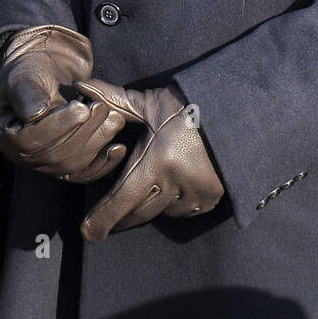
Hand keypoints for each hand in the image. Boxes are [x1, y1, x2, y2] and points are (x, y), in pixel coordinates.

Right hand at [0, 26, 126, 180]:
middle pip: (52, 156)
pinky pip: (84, 174)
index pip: (28, 140)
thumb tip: (35, 113)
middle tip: (103, 108)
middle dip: (82, 132)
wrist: (48, 73)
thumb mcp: (25, 74)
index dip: (56, 126)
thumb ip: (28, 92)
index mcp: (5, 133)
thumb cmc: (33, 70)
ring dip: (96, 142)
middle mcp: (22, 155)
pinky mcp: (65, 165)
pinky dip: (103, 165)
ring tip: (115, 117)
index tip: (81, 107)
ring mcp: (44, 164)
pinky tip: (118, 148)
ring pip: (71, 165)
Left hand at [75, 80, 224, 243]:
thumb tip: (81, 86)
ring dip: (150, 206)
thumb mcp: (149, 104)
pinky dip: (172, 205)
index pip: (121, 200)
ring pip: (161, 213)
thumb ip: (114, 100)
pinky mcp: (211, 198)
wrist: (236, 110)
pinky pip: (183, 212)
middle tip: (108, 218)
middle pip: (138, 213)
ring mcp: (196, 193)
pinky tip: (172, 188)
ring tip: (149, 188)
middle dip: (121, 216)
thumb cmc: (187, 105)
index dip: (101, 220)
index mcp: (157, 160)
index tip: (88, 233)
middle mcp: (176, 182)